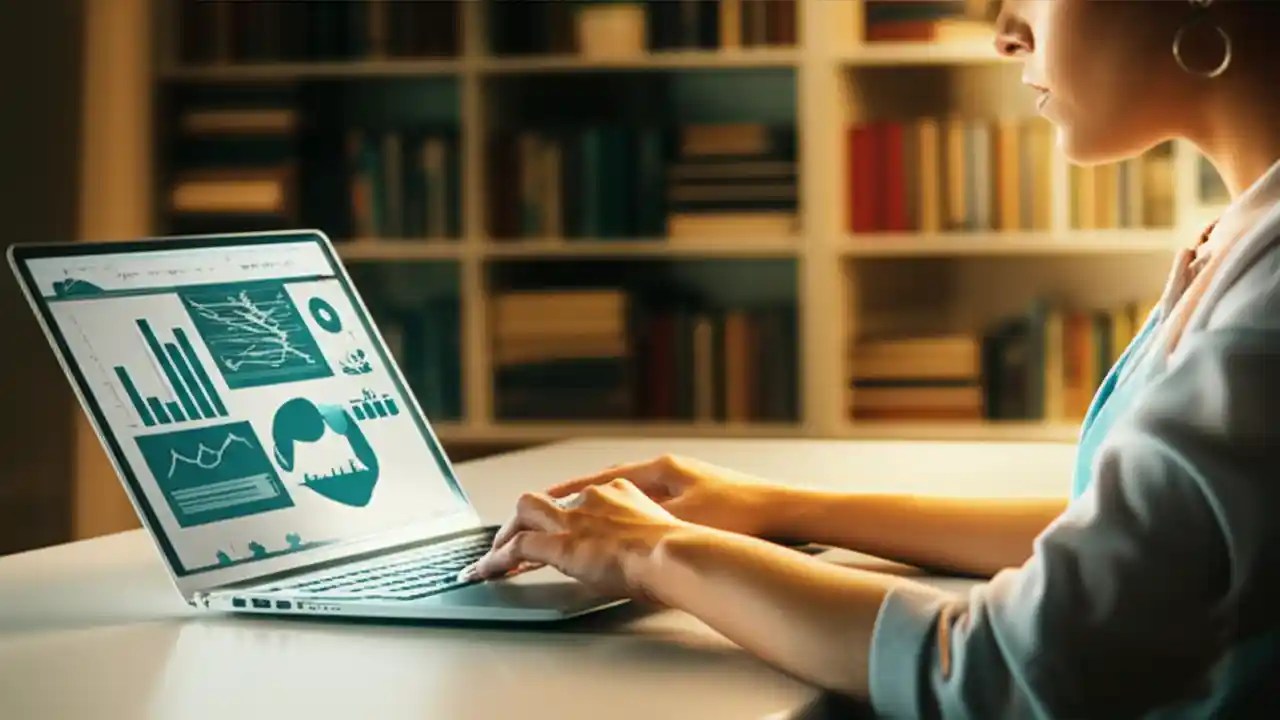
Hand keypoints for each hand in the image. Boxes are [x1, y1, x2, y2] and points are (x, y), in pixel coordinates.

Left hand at [464, 478, 696, 597]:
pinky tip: (489, 572)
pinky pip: (518, 547)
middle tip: (514, 540)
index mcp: (620, 493)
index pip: (579, 500)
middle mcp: (592, 498)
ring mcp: (574, 519)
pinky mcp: (561, 544)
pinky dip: (499, 559)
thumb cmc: (679, 552)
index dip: (563, 517)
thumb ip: (644, 538)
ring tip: (495, 557)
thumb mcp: (662, 534)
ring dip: (507, 535)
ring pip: (525, 514)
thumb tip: (642, 558)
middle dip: (525, 519)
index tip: (559, 530)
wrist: (674, 554)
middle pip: (545, 500)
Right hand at [538, 454, 781, 537]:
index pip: (604, 478)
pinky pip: (656, 508)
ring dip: (610, 508)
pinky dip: (636, 518)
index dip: (572, 491)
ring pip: (636, 497)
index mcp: (662, 470)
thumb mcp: (681, 519)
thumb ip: (640, 521)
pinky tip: (633, 532)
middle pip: (616, 484)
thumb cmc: (738, 513)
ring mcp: (689, 484)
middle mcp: (672, 472)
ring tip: (586, 522)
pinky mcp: (705, 501)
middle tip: (555, 509)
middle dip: (584, 497)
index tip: (546, 498)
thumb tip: (603, 526)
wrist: (786, 512)